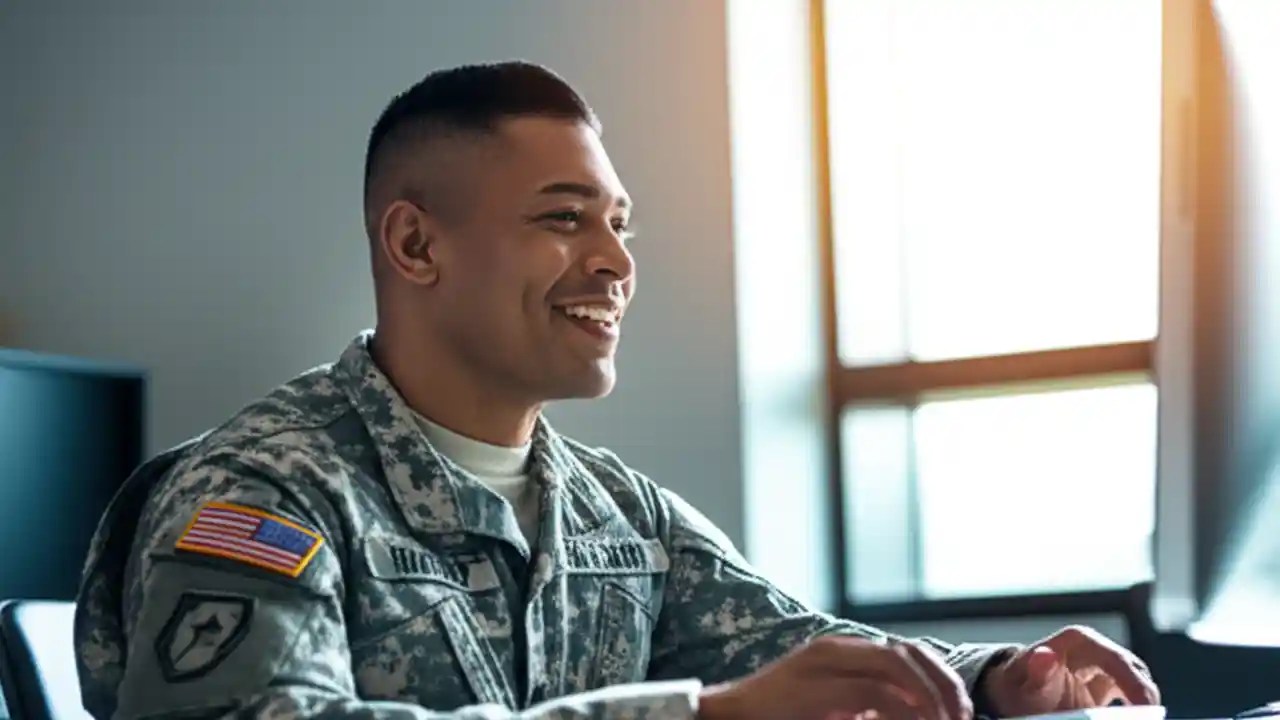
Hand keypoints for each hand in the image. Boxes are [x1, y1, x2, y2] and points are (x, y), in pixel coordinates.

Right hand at [698, 635, 973, 719]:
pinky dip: (901, 709)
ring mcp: (822, 665)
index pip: (905, 651)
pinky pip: (870, 694)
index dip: (940, 676)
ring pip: (894, 666)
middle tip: (963, 717)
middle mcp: (834, 650)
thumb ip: (866, 705)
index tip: (962, 708)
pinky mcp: (813, 688)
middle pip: (906, 653)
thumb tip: (914, 714)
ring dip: (928, 697)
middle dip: (943, 684)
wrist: (727, 718)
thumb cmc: (778, 719)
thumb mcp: (831, 709)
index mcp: (841, 653)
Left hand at [981, 626, 1160, 715]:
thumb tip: (1045, 654)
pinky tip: (1133, 718)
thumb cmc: (1018, 687)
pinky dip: (1134, 711)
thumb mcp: (1025, 683)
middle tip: (1148, 719)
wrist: (1013, 695)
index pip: (1117, 661)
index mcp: (1080, 641)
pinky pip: (1130, 698)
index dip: (1135, 685)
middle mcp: (1097, 650)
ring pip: (1137, 684)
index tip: (1146, 709)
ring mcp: (1105, 668)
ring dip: (1143, 705)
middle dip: (1145, 697)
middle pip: (1134, 671)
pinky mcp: (1108, 688)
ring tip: (1144, 719)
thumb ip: (1038, 673)